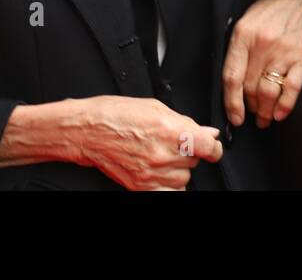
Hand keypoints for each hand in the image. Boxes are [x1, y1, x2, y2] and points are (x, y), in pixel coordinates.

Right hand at [72, 95, 221, 190]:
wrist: (88, 131)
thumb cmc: (116, 114)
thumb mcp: (156, 107)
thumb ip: (186, 122)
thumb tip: (208, 133)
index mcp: (171, 131)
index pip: (209, 148)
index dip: (213, 147)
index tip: (211, 146)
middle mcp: (163, 155)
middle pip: (194, 162)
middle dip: (188, 152)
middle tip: (172, 142)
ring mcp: (152, 174)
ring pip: (184, 179)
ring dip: (178, 169)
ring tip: (161, 155)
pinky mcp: (141, 187)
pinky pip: (169, 192)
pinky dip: (168, 185)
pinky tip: (160, 173)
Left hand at [222, 0, 301, 127]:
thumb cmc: (272, 9)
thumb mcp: (247, 21)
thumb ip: (239, 48)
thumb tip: (234, 83)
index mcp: (243, 36)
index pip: (232, 77)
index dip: (231, 103)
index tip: (235, 117)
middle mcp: (261, 45)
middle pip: (250, 88)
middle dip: (250, 109)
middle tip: (253, 117)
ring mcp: (282, 51)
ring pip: (268, 92)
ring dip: (266, 111)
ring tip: (266, 118)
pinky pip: (292, 88)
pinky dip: (285, 105)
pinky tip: (281, 114)